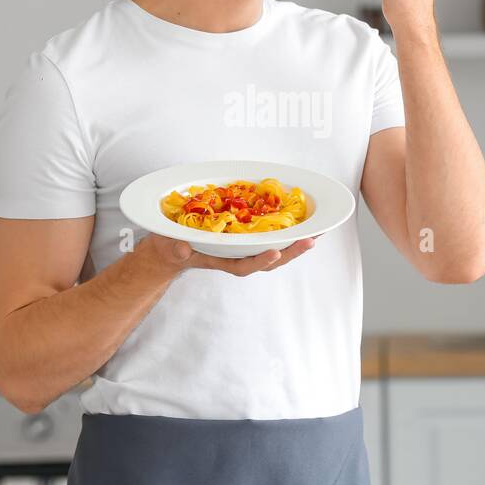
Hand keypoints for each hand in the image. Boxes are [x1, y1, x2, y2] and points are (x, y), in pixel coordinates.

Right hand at [139, 232, 317, 278]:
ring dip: (294, 241)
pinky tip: (302, 219)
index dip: (259, 261)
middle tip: (311, 240)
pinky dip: (286, 228)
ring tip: (317, 231)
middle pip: (267, 259)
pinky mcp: (245, 236)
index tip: (274, 254)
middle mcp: (236, 255)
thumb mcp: (168, 248)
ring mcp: (242, 247)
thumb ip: (174, 249)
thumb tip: (182, 249)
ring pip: (273, 247)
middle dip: (290, 251)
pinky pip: (269, 234)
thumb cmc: (169, 249)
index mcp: (220, 260)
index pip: (242, 266)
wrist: (170, 249)